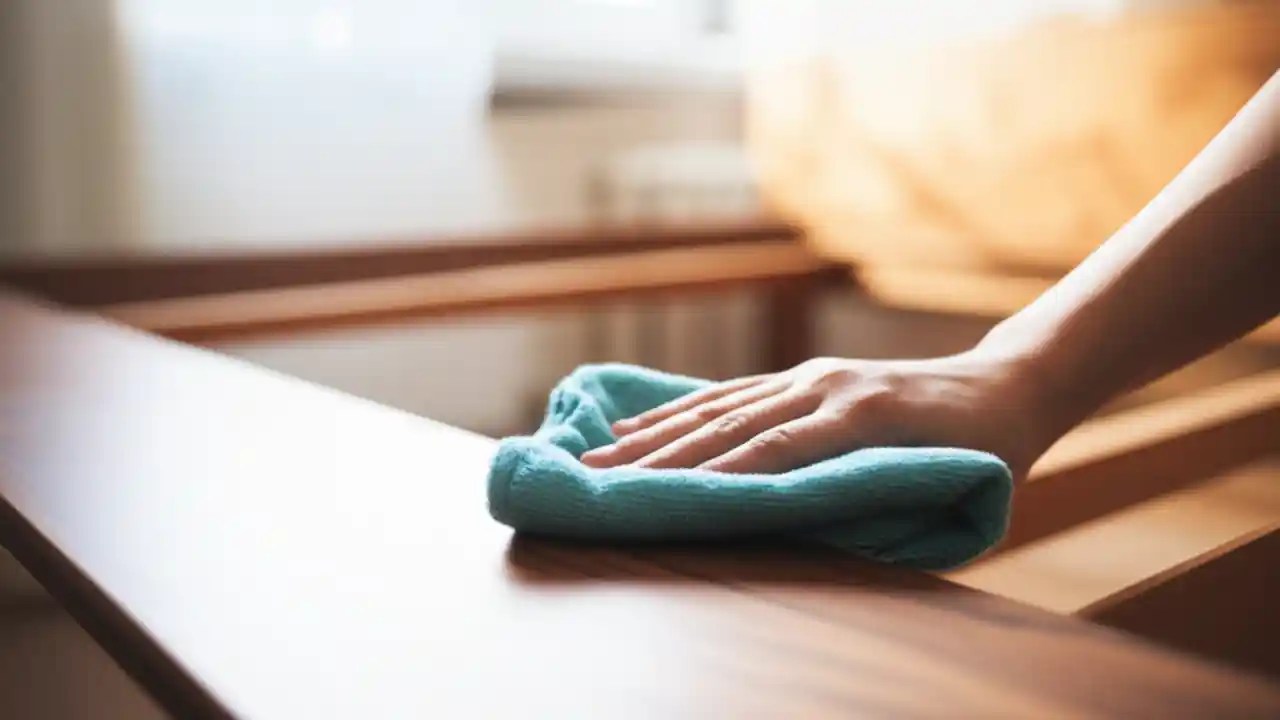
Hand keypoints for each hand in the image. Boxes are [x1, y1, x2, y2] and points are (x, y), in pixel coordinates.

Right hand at [580, 353, 1047, 478]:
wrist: (1004, 387)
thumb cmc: (984, 455)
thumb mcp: (947, 493)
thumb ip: (878, 510)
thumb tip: (804, 535)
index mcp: (864, 417)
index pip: (775, 450)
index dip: (717, 474)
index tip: (663, 498)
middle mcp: (828, 387)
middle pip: (732, 424)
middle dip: (663, 456)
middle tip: (601, 480)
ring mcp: (813, 376)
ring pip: (722, 405)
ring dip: (658, 433)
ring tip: (601, 454)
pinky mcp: (805, 375)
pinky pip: (733, 392)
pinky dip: (683, 409)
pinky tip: (642, 425)